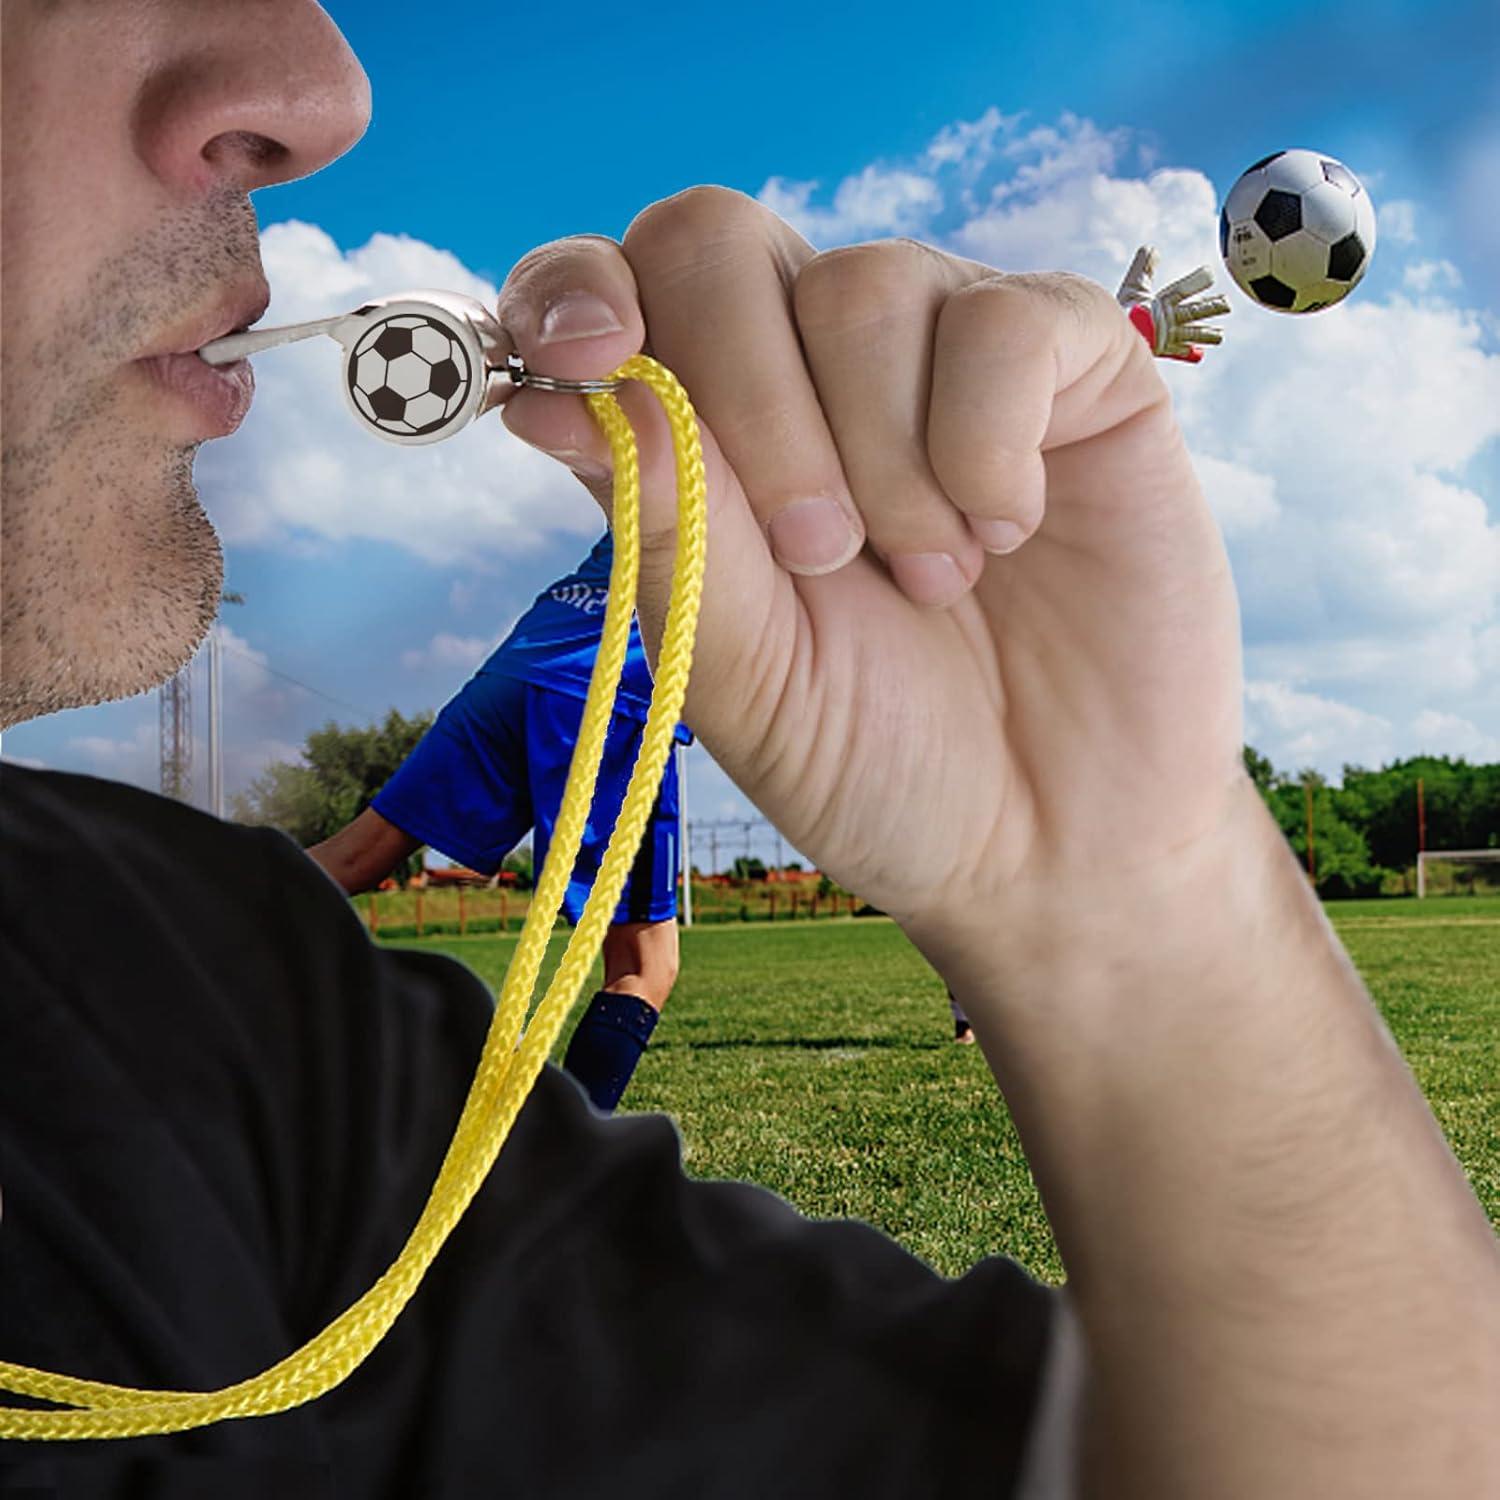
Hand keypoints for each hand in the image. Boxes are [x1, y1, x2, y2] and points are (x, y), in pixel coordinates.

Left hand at [498, 191, 1244, 952]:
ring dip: (884, 460)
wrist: (1054, 841)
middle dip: (750, 399)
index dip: (574, 290)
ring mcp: (942, 356)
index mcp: (710, 442)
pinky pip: (1004, 321)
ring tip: (934, 582)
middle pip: (717, 242)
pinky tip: (1008, 529)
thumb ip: (663, 527)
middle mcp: (816, 373)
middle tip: (820, 557)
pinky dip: (988, 441)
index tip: (583, 353)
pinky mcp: (1074, 366)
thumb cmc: (883, 767)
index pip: (613, 290)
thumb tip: (538, 393)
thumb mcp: (743, 672)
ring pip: (863, 284)